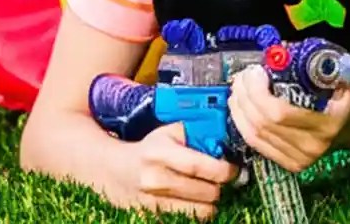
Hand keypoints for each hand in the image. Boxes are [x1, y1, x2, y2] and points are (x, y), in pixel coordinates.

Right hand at [106, 122, 239, 221]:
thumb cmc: (150, 149)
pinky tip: (194, 200)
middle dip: (220, 186)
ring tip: (208, 190)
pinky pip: (189, 220)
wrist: (115, 172)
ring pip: (201, 211)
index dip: (224, 171)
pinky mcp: (153, 217)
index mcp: (160, 154)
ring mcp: (153, 203)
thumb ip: (198, 133)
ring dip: (210, 201)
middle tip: (221, 180)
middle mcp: (155, 180)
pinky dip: (197, 212)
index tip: (234, 170)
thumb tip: (228, 142)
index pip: (200, 167)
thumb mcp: (170, 133)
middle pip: (206, 193)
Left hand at [228, 65, 349, 172]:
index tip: (254, 71)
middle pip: (263, 124)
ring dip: (239, 109)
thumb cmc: (347, 93)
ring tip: (238, 88)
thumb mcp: (337, 74)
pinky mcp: (291, 164)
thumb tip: (274, 55)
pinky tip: (239, 106)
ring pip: (255, 135)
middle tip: (242, 75)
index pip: (279, 113)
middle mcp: (313, 146)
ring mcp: (301, 159)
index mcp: (328, 123)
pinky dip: (242, 124)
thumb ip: (308, 66)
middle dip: (245, 96)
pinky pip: (257, 144)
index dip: (258, 92)